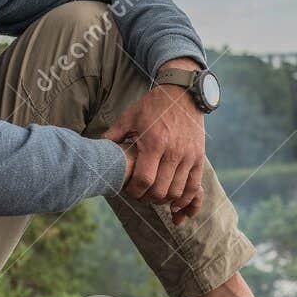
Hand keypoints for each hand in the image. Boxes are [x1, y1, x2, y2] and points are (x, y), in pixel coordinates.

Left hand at [104, 82, 205, 223]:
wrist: (183, 93)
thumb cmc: (153, 106)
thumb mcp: (130, 116)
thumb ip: (113, 135)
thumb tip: (98, 149)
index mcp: (154, 142)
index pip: (144, 179)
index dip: (135, 191)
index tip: (130, 191)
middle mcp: (173, 151)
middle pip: (160, 191)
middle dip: (148, 198)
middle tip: (141, 195)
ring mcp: (188, 156)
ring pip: (177, 192)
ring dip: (164, 200)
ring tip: (155, 196)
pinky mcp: (199, 157)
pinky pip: (194, 186)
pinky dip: (185, 199)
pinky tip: (175, 203)